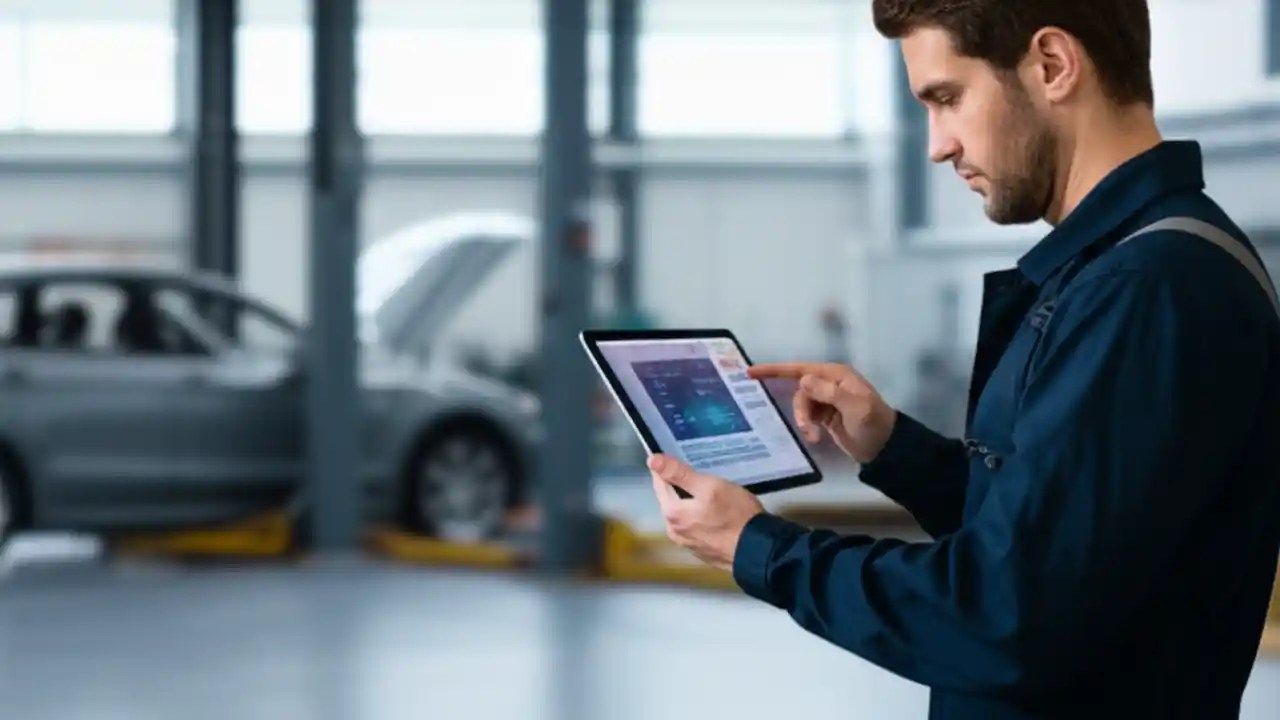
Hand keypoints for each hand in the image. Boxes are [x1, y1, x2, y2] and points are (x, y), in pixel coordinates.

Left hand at [648, 454, 763, 571]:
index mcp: (672, 513)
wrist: (758, 550)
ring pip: (683, 514)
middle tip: (702, 478)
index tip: (679, 459)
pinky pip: (694, 528)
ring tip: (711, 496)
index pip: (659, 482)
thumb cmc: (735, 514)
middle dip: (681, 487)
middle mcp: (674, 530)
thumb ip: (679, 473)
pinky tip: (716, 515)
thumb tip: (652, 461)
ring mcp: (687, 543)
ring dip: (691, 504)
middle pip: (670, 499)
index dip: (667, 468)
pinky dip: (700, 519)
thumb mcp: (709, 486)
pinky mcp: (701, 551)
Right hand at [748, 362, 897, 463]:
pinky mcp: (826, 416)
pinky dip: (808, 426)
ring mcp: (827, 400)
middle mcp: (830, 384)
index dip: (775, 370)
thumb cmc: (873, 423)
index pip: (801, 369)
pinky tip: (815, 437)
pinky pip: (808, 416)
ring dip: (804, 421)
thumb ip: (828, 392)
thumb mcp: (855, 407)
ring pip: (802, 405)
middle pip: (800, 391)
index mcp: (836, 376)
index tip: (751, 372)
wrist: (885, 448)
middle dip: (800, 409)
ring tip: (813, 436)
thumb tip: (803, 380)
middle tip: (807, 428)